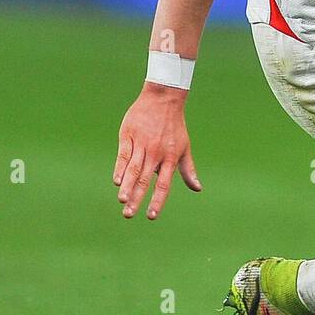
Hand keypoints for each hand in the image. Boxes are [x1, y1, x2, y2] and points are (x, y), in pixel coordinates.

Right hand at [114, 82, 201, 219]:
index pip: (164, 184)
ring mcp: (142, 144)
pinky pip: (124, 154)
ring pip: (133, 169)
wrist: (163, 98)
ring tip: (122, 201)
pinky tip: (117, 181)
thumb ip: (188, 170)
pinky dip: (120, 167)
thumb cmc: (175, 126)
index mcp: (170, 158)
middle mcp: (156, 153)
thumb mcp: (185, 147)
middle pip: (145, 179)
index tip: (151, 216)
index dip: (157, 200)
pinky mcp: (129, 135)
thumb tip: (198, 189)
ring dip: (127, 186)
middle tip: (129, 214)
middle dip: (137, 198)